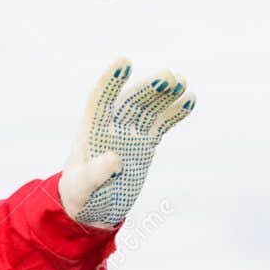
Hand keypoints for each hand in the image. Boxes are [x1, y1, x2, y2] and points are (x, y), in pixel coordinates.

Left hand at [59, 57, 194, 228]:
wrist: (92, 207)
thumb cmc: (79, 194)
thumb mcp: (80, 187)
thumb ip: (95, 173)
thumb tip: (115, 159)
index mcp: (90, 131)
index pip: (99, 100)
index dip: (110, 82)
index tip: (123, 61)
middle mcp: (111, 127)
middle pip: (130, 101)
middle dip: (147, 88)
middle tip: (168, 77)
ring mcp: (130, 134)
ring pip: (148, 108)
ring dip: (164, 94)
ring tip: (182, 82)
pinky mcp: (145, 144)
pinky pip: (162, 124)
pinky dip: (175, 113)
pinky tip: (190, 100)